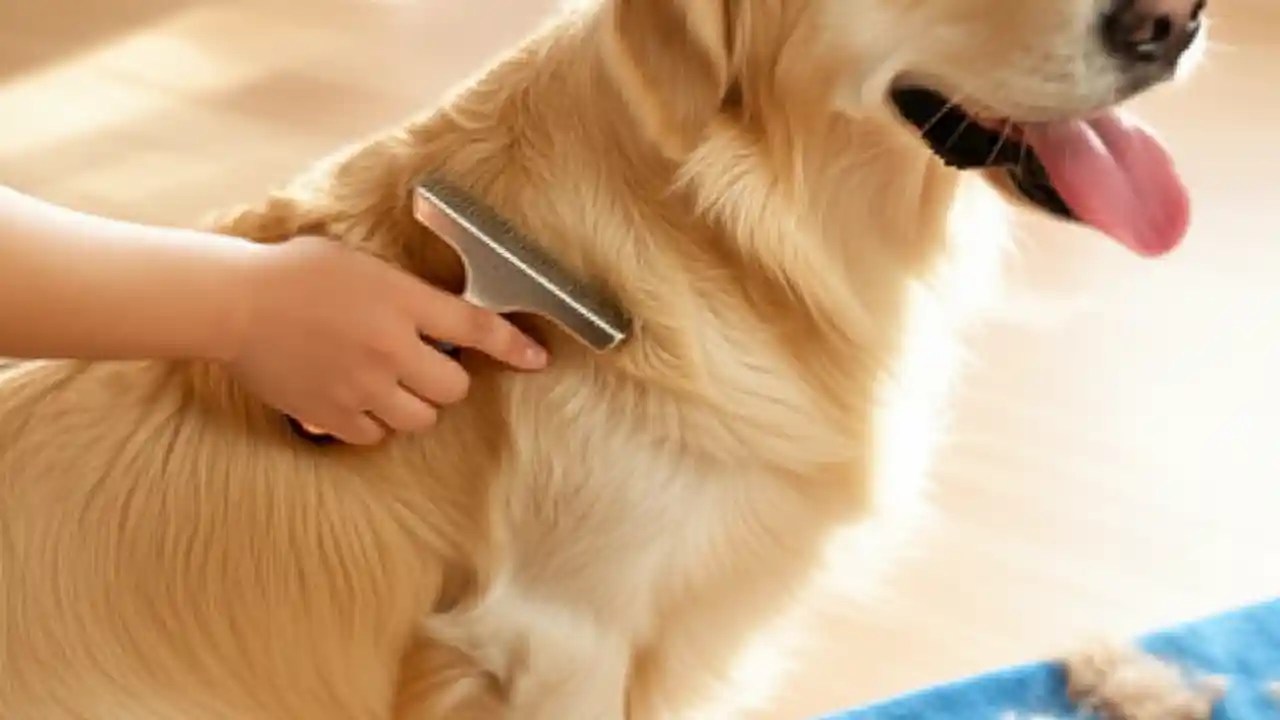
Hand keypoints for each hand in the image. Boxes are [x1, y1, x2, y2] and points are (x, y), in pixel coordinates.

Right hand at [224, 236, 546, 444]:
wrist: (236, 303)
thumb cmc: (296, 272)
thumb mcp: (363, 265)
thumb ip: (406, 294)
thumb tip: (439, 319)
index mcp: (401, 301)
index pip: (476, 327)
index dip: (514, 346)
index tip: (537, 359)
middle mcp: (390, 348)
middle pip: (453, 387)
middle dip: (446, 378)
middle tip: (423, 363)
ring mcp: (363, 386)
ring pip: (420, 418)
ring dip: (415, 404)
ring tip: (390, 384)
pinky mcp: (334, 414)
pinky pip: (377, 436)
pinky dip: (375, 423)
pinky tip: (358, 399)